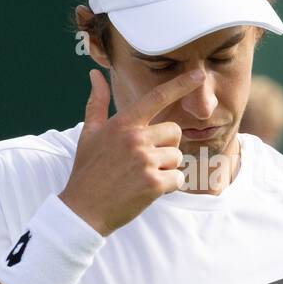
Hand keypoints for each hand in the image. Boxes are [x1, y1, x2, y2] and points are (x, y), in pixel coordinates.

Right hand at [59, 68, 204, 235]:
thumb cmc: (87, 171)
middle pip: (174, 131)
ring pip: (176, 157)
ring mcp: (145, 161)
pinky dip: (167, 187)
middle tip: (143, 162)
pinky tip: (145, 191)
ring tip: (139, 178)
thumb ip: (97, 103)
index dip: (181, 84)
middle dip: (166, 146)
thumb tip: (95, 75)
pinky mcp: (154, 183)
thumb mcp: (89, 134)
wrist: (82, 210)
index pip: (157, 98)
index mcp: (122, 125)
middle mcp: (135, 139)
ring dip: (165, 169)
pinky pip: (177, 179)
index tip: (200, 74)